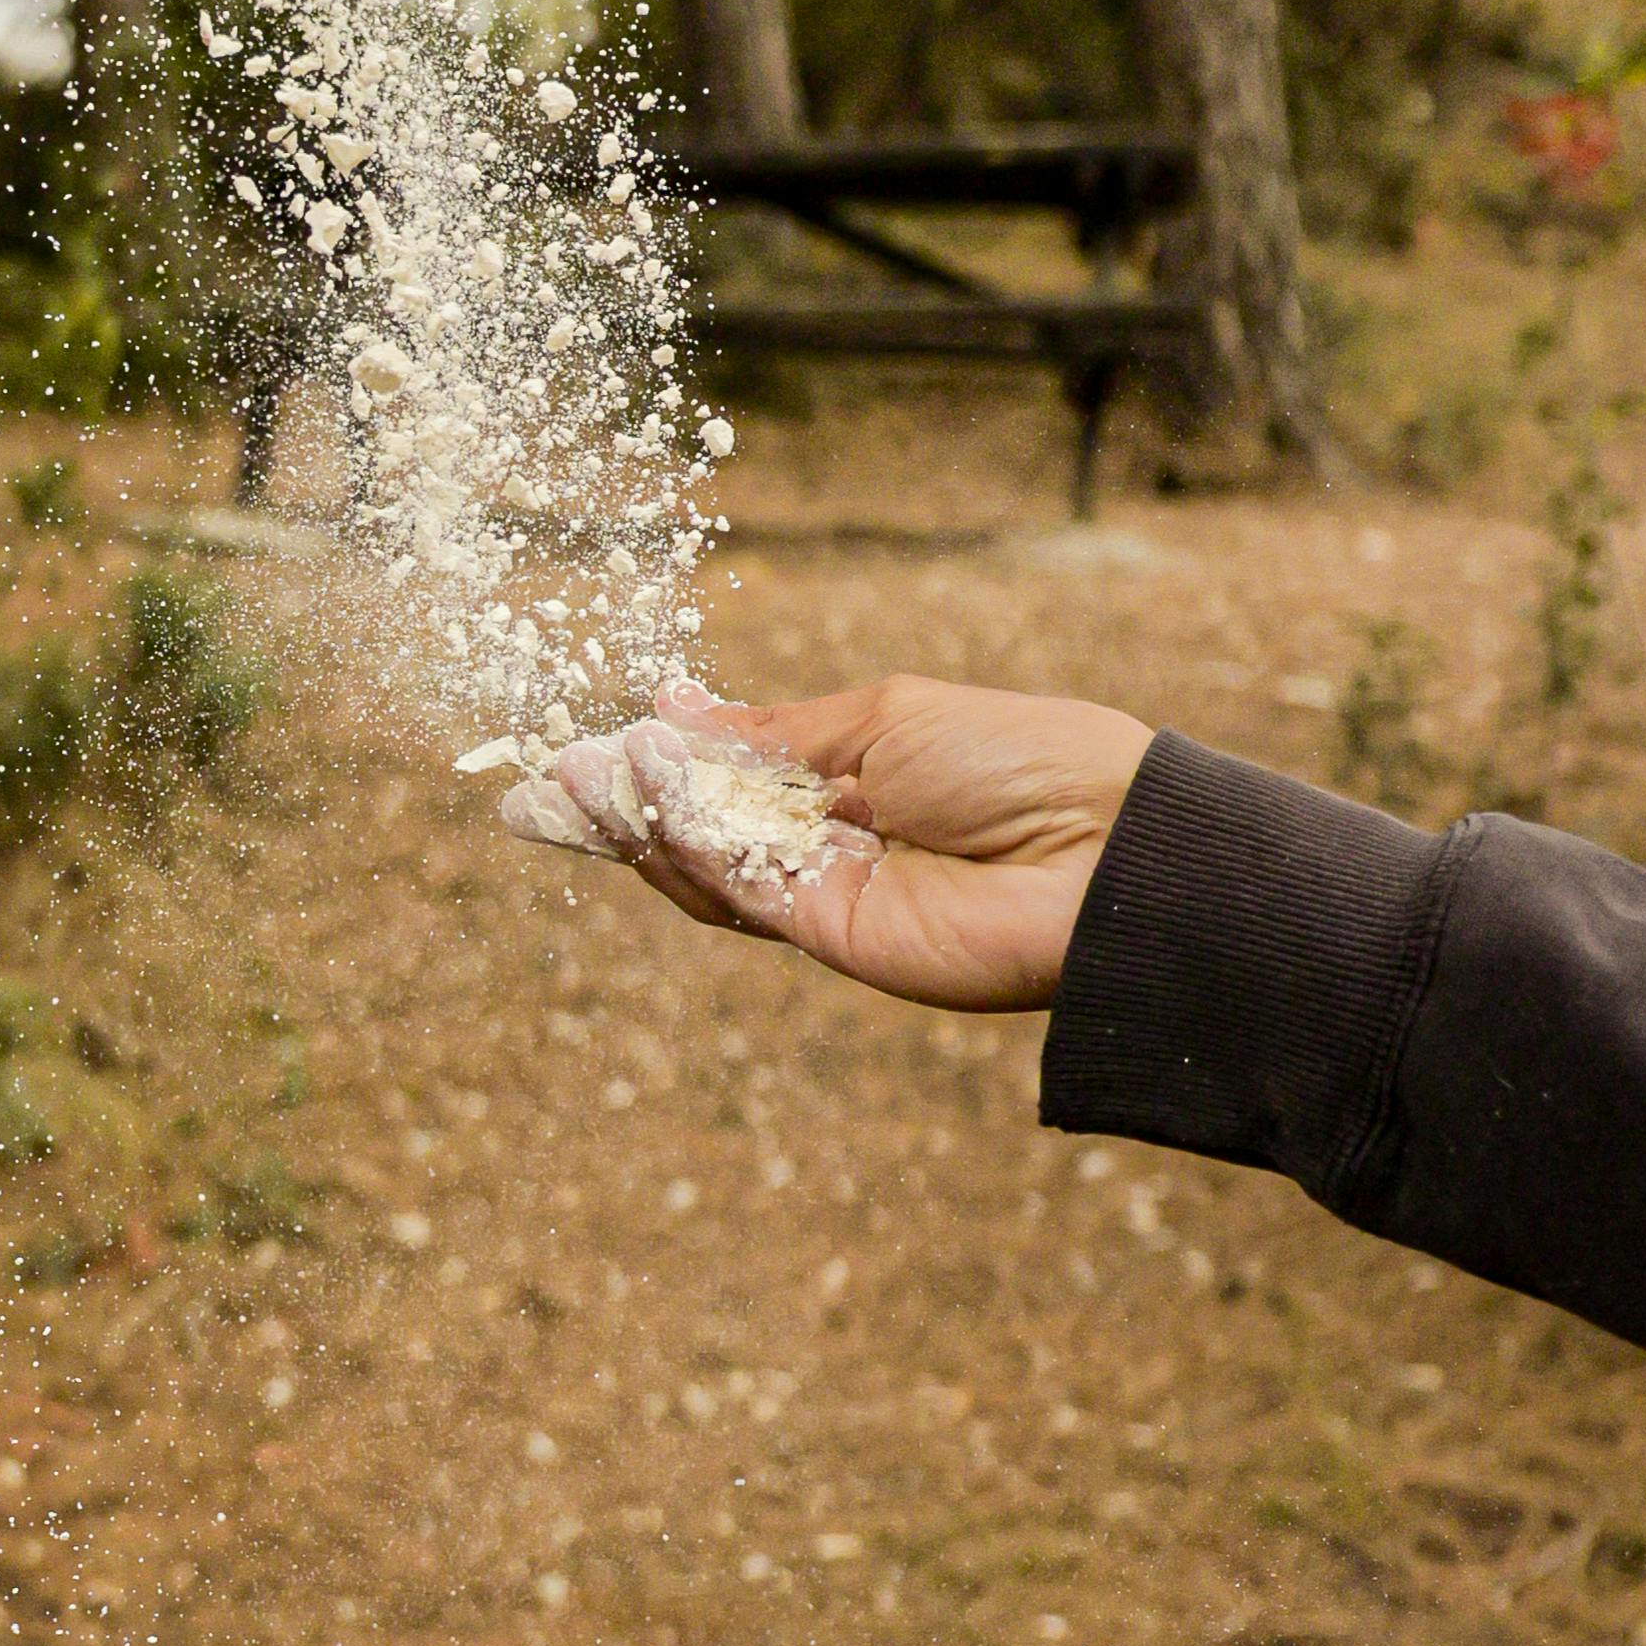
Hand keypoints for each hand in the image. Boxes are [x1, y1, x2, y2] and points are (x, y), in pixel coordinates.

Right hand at [553, 670, 1151, 1012]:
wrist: (1106, 844)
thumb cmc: (1018, 758)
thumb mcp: (879, 719)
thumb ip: (770, 732)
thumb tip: (674, 706)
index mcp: (847, 783)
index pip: (726, 781)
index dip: (657, 766)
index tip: (587, 743)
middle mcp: (829, 845)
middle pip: (700, 834)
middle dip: (620, 808)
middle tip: (539, 782)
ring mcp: (829, 898)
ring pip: (706, 871)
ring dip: (638, 823)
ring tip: (580, 775)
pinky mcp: (836, 940)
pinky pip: (743, 895)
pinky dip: (688, 846)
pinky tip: (650, 791)